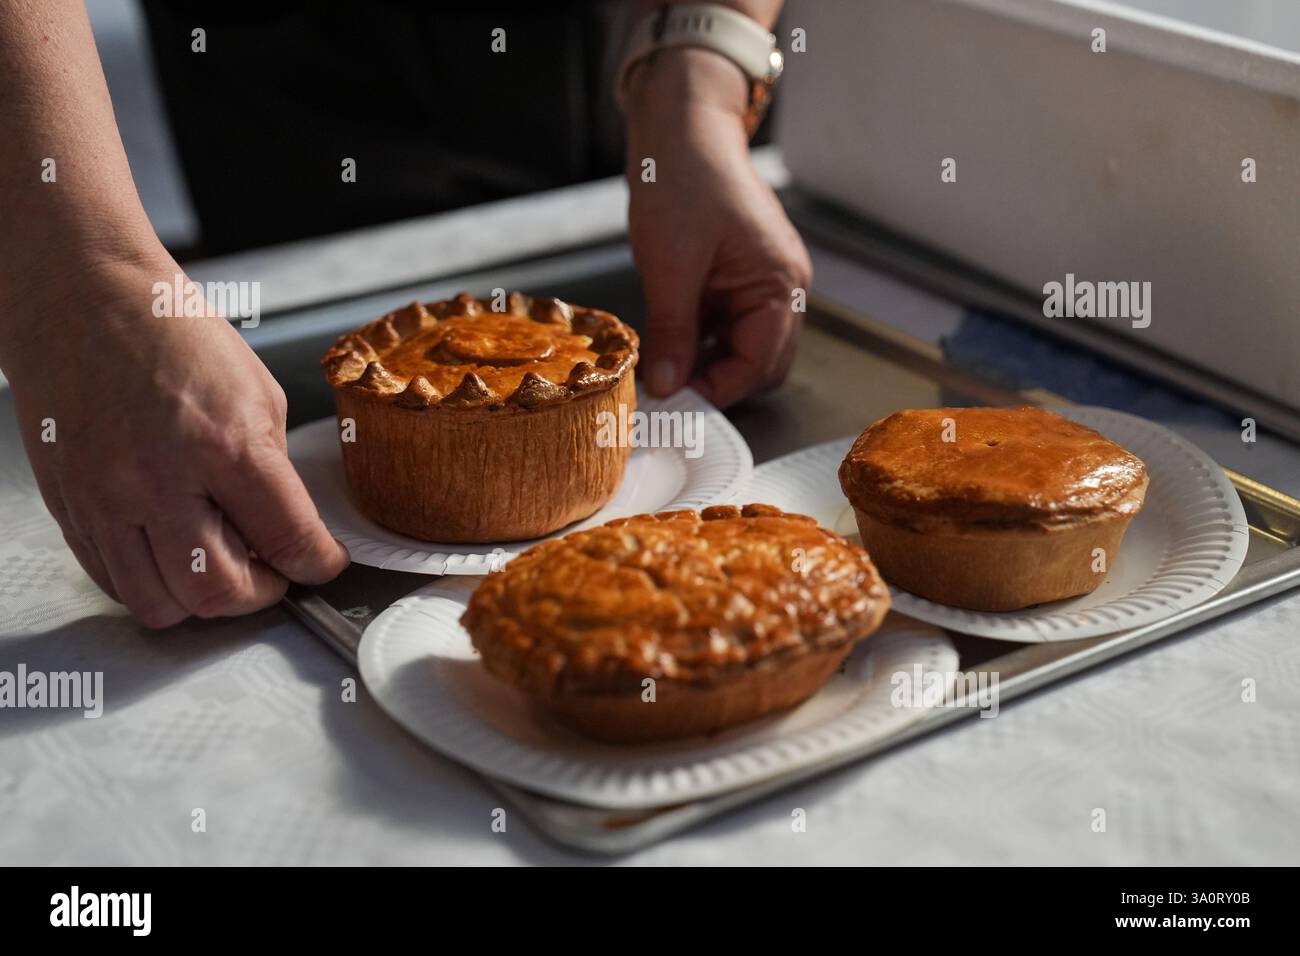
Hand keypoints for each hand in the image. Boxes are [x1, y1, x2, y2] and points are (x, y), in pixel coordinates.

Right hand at [1, 253, 348, 627]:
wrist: (83, 302)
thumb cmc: (171, 335)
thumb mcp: (258, 394)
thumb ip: (273, 471)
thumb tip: (286, 529)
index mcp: (224, 445)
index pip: (289, 540)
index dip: (318, 564)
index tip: (323, 563)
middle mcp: (159, 481)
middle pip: (220, 592)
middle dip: (263, 593)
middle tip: (275, 573)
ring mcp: (106, 500)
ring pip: (161, 604)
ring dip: (203, 601)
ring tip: (223, 567)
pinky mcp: (71, 507)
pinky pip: (113, 581)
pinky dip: (152, 583)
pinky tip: (173, 554)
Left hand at [625, 48, 811, 407]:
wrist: (681, 128)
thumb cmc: (684, 182)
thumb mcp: (670, 267)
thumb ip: (673, 333)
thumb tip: (666, 387)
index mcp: (781, 285)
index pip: (760, 365)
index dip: (717, 390)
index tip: (674, 403)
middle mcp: (783, 288)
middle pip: (760, 364)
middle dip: (718, 381)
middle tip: (669, 393)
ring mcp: (763, 282)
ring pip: (742, 347)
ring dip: (707, 362)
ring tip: (663, 367)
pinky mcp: (740, 276)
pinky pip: (727, 325)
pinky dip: (701, 339)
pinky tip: (668, 341)